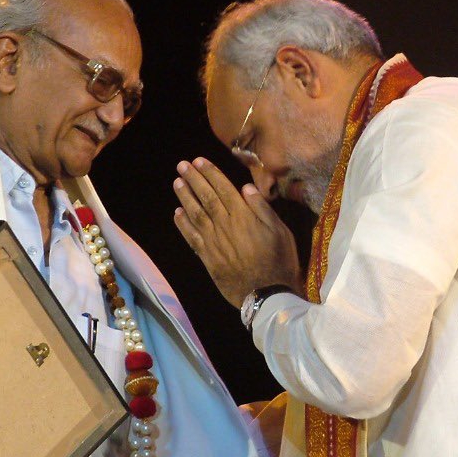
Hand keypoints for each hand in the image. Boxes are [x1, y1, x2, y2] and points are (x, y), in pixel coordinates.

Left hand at [173, 158, 302, 306]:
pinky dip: (183, 225)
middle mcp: (225, 225)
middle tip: (182, 165)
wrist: (266, 294)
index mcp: (244, 216)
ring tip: (177, 182)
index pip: (223, 189)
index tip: (199, 161)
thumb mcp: (280, 232)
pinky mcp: (208, 257)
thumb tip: (245, 187)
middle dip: (194, 180)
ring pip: (195, 214)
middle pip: (206, 198)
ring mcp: (214, 242)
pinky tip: (177, 213)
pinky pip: (191, 237)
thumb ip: (262, 209)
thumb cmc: (279, 261)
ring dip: (185, 197)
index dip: (210, 174)